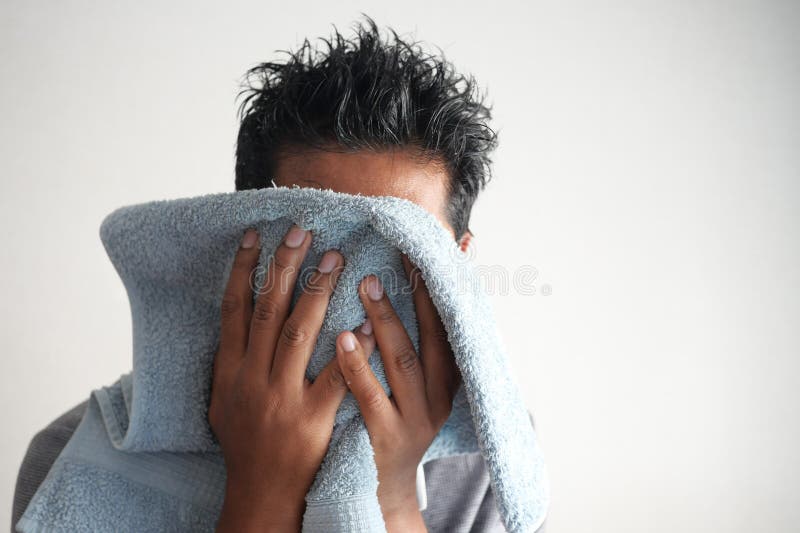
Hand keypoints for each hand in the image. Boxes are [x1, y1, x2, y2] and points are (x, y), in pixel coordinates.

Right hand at [209, 226, 349, 531]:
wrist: (260, 493)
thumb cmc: (244, 444)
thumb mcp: (223, 400)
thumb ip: (230, 361)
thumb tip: (233, 320)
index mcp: (229, 370)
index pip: (233, 310)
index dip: (242, 270)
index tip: (254, 236)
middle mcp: (251, 378)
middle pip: (267, 311)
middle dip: (284, 268)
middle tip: (302, 232)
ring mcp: (281, 397)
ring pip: (298, 334)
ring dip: (316, 293)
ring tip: (335, 259)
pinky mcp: (311, 417)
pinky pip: (334, 377)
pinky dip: (349, 349)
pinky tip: (364, 322)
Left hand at [336, 256, 461, 532]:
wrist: (387, 486)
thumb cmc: (400, 420)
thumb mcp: (421, 381)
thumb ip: (425, 333)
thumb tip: (443, 272)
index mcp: (446, 377)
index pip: (447, 322)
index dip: (439, 284)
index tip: (431, 246)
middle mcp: (437, 396)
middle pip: (428, 336)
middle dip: (414, 293)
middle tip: (395, 253)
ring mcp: (413, 418)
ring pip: (402, 362)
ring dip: (384, 320)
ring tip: (366, 283)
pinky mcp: (386, 438)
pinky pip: (370, 396)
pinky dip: (357, 366)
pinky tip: (341, 338)